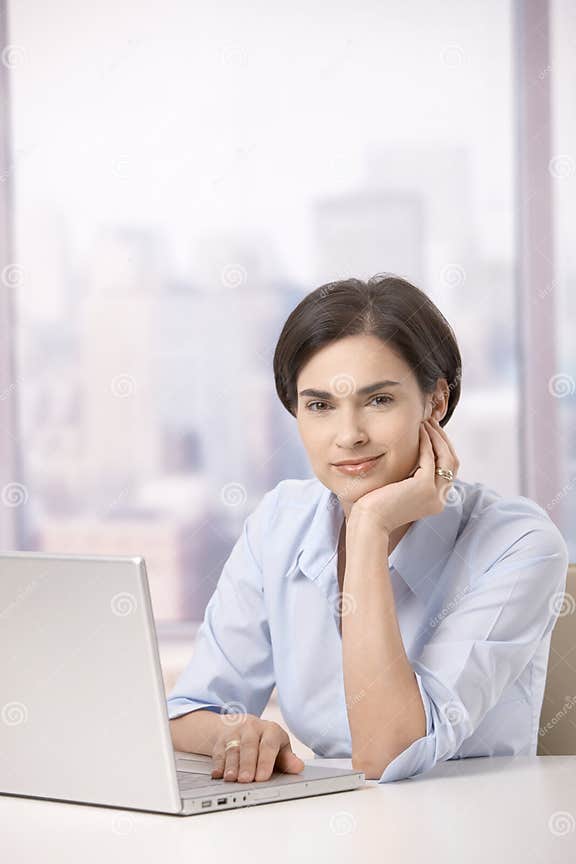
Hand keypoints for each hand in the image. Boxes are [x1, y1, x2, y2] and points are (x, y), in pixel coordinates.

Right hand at [211, 714, 304, 782]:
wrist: (239, 724)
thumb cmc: (264, 740)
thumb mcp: (279, 746)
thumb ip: (288, 758)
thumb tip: (298, 767)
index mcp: (270, 730)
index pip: (268, 745)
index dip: (265, 761)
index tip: (263, 777)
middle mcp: (251, 729)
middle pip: (248, 746)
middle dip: (247, 764)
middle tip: (247, 780)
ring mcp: (235, 734)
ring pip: (232, 749)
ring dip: (231, 765)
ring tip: (232, 779)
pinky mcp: (221, 741)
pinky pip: (218, 752)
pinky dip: (218, 765)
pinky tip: (218, 775)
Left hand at [348, 417, 459, 535]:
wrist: (368, 522)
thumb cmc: (377, 508)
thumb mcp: (400, 490)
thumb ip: (410, 477)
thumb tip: (415, 455)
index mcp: (435, 501)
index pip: (448, 470)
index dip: (443, 448)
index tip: (432, 431)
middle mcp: (440, 499)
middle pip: (452, 462)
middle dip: (443, 439)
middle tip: (432, 422)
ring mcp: (434, 494)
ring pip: (447, 459)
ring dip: (437, 437)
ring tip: (426, 422)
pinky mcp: (424, 487)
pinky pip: (430, 458)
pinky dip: (426, 442)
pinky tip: (418, 431)